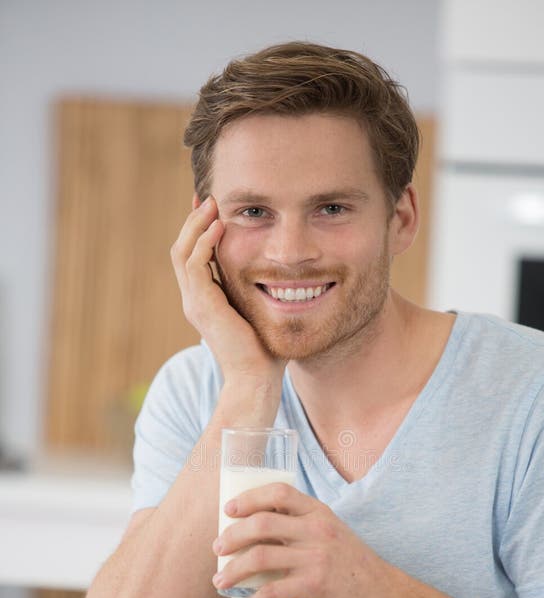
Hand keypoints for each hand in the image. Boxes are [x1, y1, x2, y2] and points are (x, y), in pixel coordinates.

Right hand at [170, 196, 284, 385]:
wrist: (256, 378)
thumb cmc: (266, 351)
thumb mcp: (262, 312)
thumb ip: (263, 291)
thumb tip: (285, 276)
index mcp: (205, 301)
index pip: (194, 257)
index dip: (200, 231)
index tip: (212, 208)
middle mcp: (194, 300)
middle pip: (182, 249)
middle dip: (194, 221)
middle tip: (209, 196)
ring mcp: (194, 302)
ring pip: (182, 252)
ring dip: (196, 225)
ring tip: (212, 204)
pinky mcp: (202, 305)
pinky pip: (195, 264)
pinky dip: (204, 242)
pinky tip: (219, 226)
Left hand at [211, 482, 397, 597]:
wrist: (382, 595)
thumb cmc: (349, 564)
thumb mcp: (330, 532)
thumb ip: (300, 526)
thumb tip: (254, 529)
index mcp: (318, 513)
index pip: (279, 492)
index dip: (249, 498)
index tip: (229, 509)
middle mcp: (317, 531)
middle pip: (261, 524)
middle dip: (231, 536)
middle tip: (218, 548)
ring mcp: (316, 559)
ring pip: (260, 558)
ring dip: (233, 571)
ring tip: (220, 580)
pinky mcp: (314, 587)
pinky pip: (273, 593)